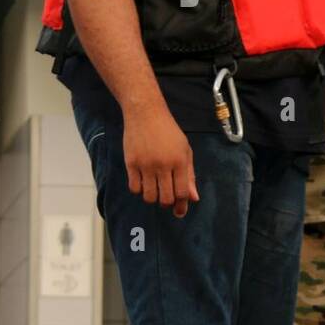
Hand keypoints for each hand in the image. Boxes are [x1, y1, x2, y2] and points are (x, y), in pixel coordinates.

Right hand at [122, 102, 198, 216]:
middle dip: (167, 204)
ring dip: (153, 198)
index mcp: (179, 162)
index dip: (181, 205)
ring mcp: (145, 165)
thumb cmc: (169, 132)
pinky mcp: (131, 163)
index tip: (179, 210)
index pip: (181, 192)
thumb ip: (189, 175)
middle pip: (165, 198)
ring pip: (149, 196)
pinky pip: (134, 188)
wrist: (146, 114)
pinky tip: (143, 183)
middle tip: (166, 199)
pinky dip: (139, 190)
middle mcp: (163, 165)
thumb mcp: (185, 150)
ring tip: (155, 190)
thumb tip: (193, 198)